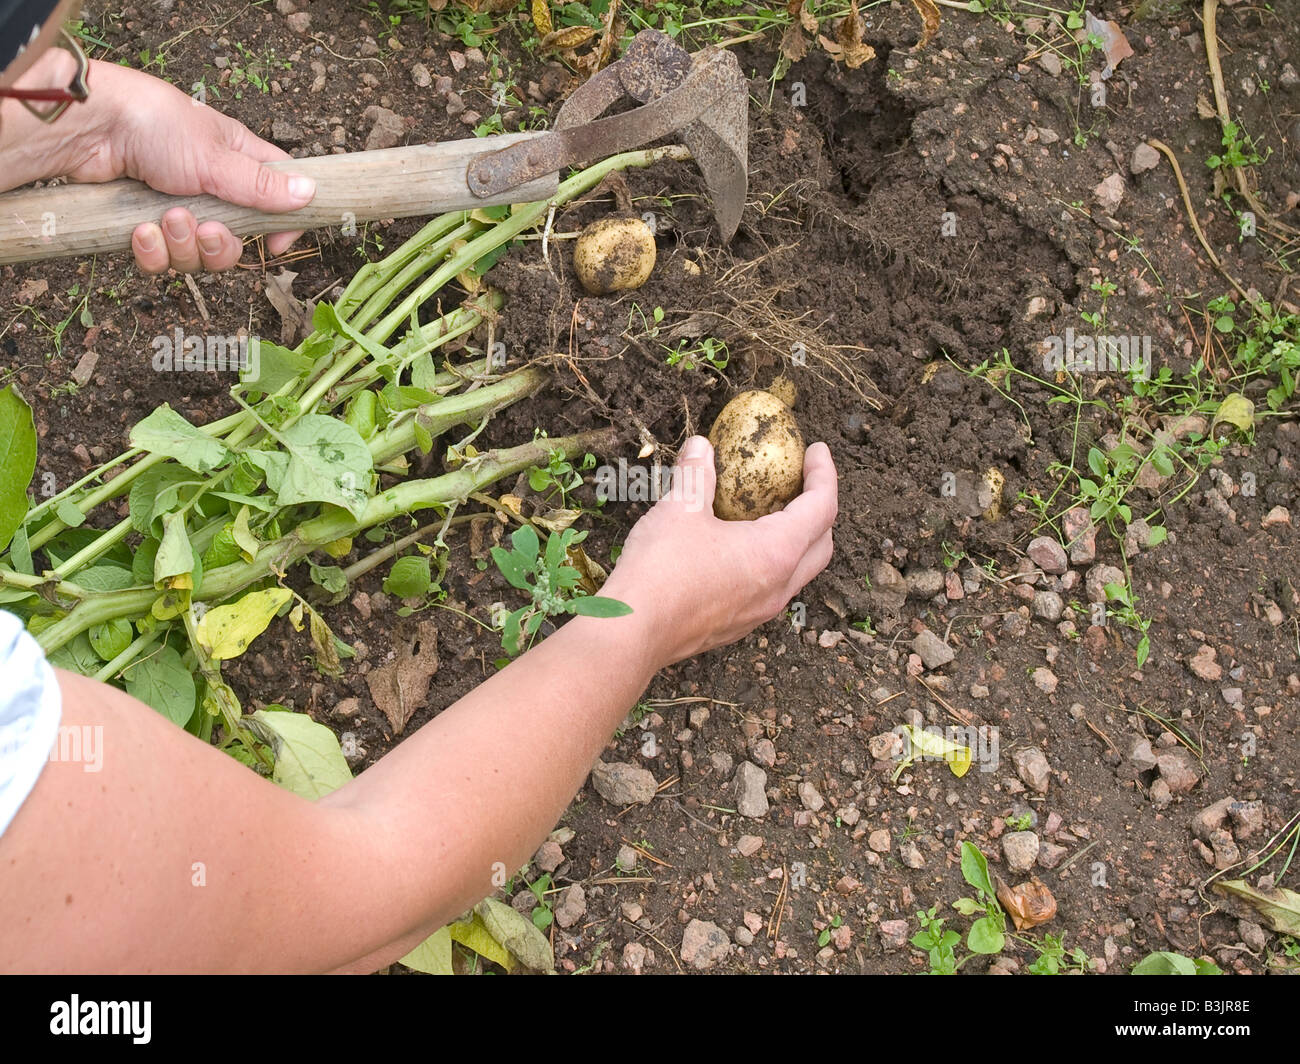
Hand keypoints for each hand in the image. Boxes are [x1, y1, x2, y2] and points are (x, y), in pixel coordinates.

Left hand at [1, 59, 314, 271]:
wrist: (86, 127)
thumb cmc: (153, 123)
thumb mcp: (217, 156)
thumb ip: (262, 185)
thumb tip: (310, 193)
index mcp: (235, 161)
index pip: (276, 197)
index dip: (281, 226)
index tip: (277, 246)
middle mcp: (208, 187)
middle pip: (234, 242)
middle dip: (219, 246)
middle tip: (205, 229)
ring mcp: (173, 208)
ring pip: (195, 257)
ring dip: (182, 245)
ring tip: (166, 218)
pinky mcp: (140, 225)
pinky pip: (160, 260)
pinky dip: (152, 251)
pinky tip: (139, 229)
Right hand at [602, 435, 837, 664]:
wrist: (633, 631)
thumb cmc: (661, 568)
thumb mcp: (680, 508)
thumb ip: (697, 474)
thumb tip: (700, 446)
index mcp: (776, 552)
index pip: (822, 508)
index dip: (824, 474)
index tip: (816, 451)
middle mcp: (779, 586)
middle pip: (822, 545)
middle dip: (820, 510)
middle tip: (802, 483)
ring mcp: (760, 612)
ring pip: (798, 572)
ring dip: (797, 541)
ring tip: (771, 515)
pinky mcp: (738, 626)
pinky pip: (771, 590)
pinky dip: (771, 563)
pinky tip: (739, 550)